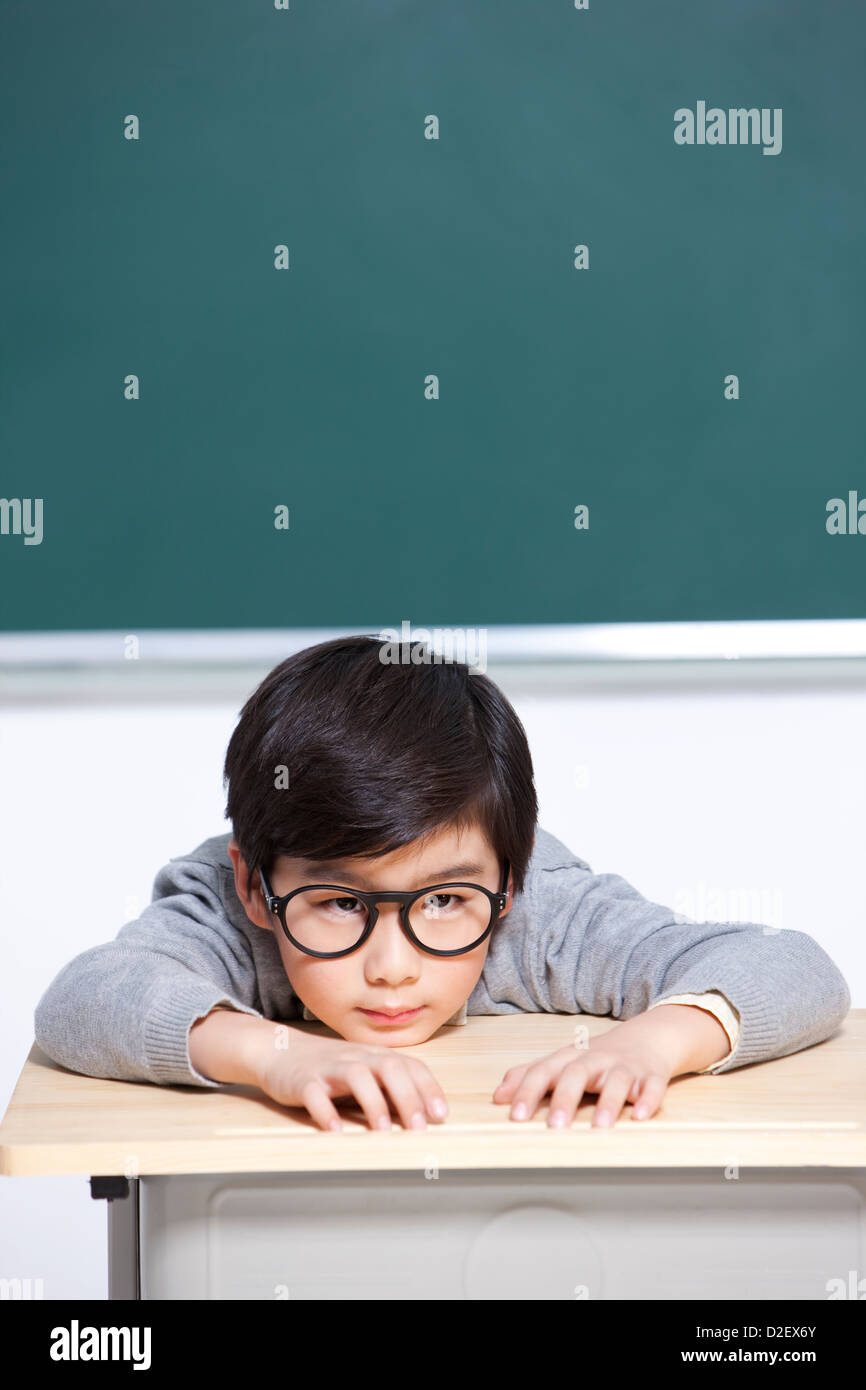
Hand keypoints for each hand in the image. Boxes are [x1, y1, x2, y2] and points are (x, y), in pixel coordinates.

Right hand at [255, 1028, 448, 1132]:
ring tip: (383, 1132)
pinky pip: (315, 1094)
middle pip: (389, 1067)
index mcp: (374, 1056)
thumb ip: (388, 1089)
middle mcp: (356, 1058)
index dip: (428, 1088)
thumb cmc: (328, 1068)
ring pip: (356, 1076)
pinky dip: (326, 1112)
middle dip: (408, 1097)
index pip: (410, 1066)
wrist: (279, 1050)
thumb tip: (422, 1116)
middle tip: (419, 1128)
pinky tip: (336, 1131)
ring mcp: (329, 1067)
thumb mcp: (363, 1073)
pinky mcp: (303, 1081)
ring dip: (373, 1103)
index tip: (441, 1115)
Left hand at [492, 1007, 723, 1127]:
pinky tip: (640, 1116)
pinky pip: (652, 1087)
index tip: (516, 1116)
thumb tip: (498, 1096)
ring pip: (616, 1081)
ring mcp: (626, 1067)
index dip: (529, 1091)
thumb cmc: (597, 1058)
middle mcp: (597, 1060)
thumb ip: (530, 1076)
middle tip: (555, 1126)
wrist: (647, 1038)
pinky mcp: (652, 1076)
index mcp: (571, 1058)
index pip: (545, 1070)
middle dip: (566, 1099)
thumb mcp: (563, 1062)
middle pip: (578, 1073)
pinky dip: (648, 1100)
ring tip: (600, 1127)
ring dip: (608, 1103)